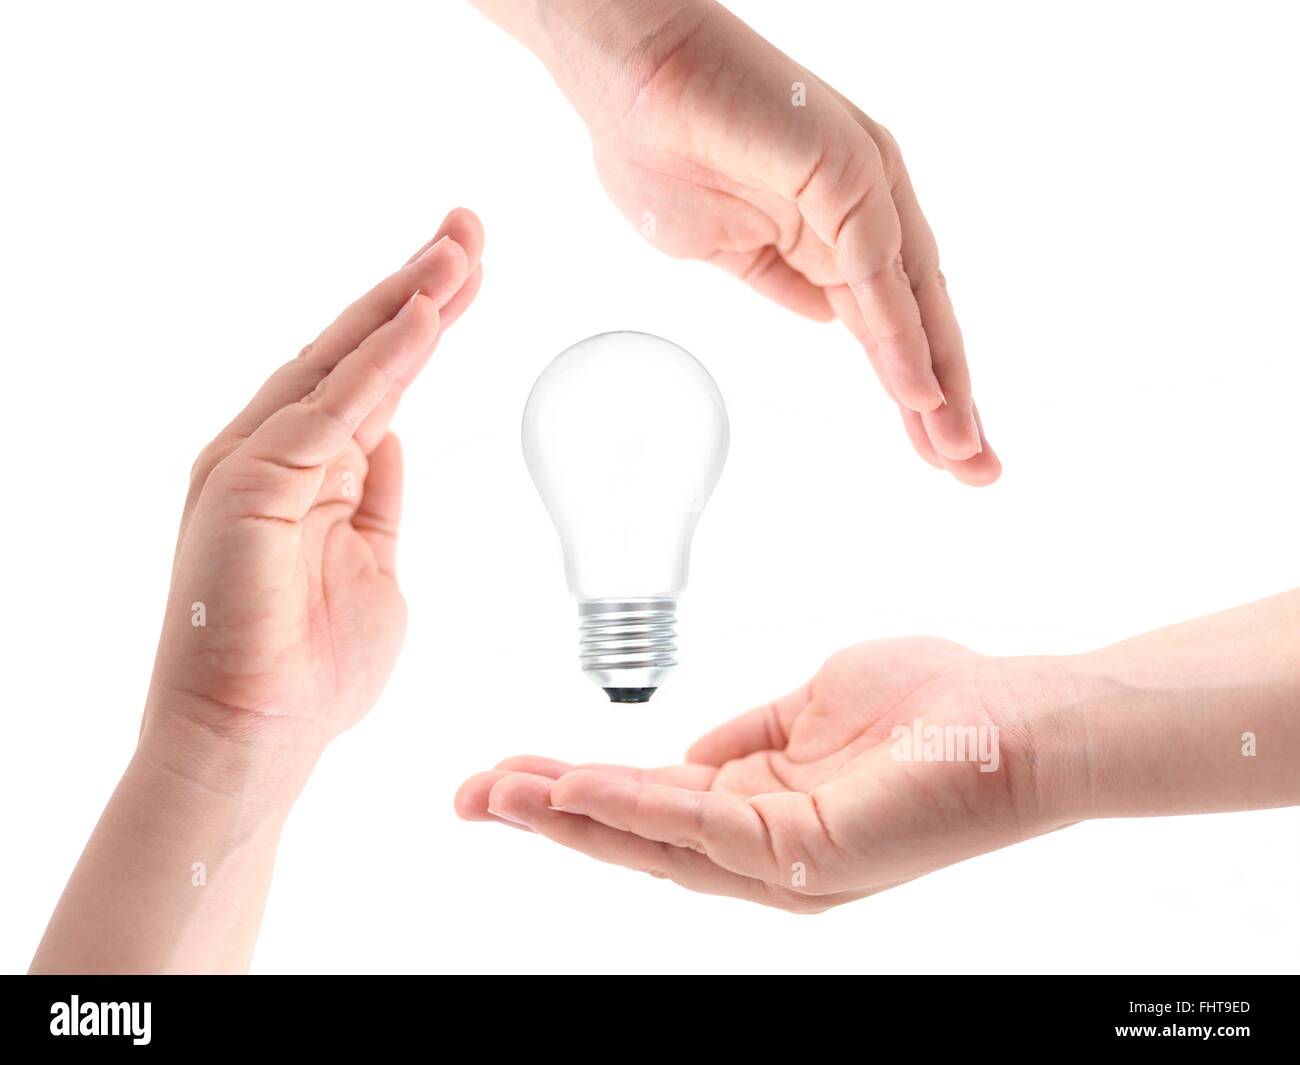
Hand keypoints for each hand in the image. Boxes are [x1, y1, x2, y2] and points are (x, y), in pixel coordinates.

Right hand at [144, 209, 484, 786]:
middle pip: (355, 350)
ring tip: (460, 249)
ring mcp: (255, 462)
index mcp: (307, 471)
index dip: (420, 321)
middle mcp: (275, 452)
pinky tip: (426, 316)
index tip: (466, 272)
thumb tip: (393, 437)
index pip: (372, 377)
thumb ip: (376, 498)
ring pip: (343, 362)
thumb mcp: (373, 565)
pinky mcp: (249, 483)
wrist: (254, 743)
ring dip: (406, 303)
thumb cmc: (312, 672)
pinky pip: (333, 408)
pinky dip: (382, 360)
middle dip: (416, 286)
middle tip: (469, 227)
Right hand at [456, 638, 1058, 911]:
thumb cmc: (932, 706)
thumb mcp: (809, 707)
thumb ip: (745, 736)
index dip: (576, 791)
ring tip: (497, 792)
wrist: (1018, 718)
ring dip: (570, 817)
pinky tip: (576, 788)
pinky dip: (631, 808)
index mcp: (763, 812)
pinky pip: (701, 831)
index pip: (650, 806)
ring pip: (654, 845)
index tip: (508, 769)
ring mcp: (784, 861)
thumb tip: (683, 752)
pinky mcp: (808, 853)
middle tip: (469, 795)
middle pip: (635, 839)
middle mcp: (764, 851)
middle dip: (547, 817)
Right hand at [518, 0, 998, 483]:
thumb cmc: (659, 145)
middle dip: (947, 400)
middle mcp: (865, 209)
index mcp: (836, 228)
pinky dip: (901, 337)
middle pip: (917, 319)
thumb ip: (783, 283)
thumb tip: (828, 319)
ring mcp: (862, 188)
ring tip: (959, 452)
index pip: (889, 322)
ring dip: (939, 383)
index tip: (935, 448)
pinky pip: (877, 272)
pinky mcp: (846, 171)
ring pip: (912, 303)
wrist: (623, 70)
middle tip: (975, 470)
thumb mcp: (726, 250)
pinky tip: (920, 392)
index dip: (912, 385)